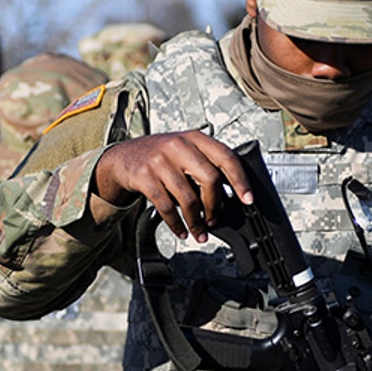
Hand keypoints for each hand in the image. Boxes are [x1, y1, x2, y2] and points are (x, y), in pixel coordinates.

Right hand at [93, 132, 253, 242]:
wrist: (123, 157)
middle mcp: (179, 146)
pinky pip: (166, 207)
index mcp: (194, 138)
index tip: (247, 199)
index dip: (240, 180)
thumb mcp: (184, 150)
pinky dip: (177, 224)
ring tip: (200, 232)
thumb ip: (205, 165)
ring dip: (197, 221)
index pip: (226, 157)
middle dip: (216, 206)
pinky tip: (181, 231)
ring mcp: (160, 161)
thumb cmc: (160, 156)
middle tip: (215, 220)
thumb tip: (230, 195)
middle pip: (210, 179)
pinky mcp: (145, 177)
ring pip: (188, 198)